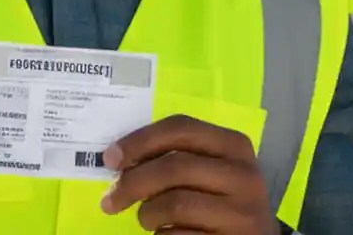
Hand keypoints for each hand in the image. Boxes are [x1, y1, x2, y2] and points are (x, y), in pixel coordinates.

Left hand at [99, 115, 276, 234]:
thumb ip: (176, 156)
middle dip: (132, 183)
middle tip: (109, 200)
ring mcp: (241, 212)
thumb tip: (119, 158)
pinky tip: (167, 233)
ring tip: (145, 218)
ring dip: (147, 213)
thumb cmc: (223, 197)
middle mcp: (243, 175)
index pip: (181, 127)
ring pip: (174, 204)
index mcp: (234, 146)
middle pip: (174, 166)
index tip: (110, 158)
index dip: (140, 140)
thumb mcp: (210, 168)